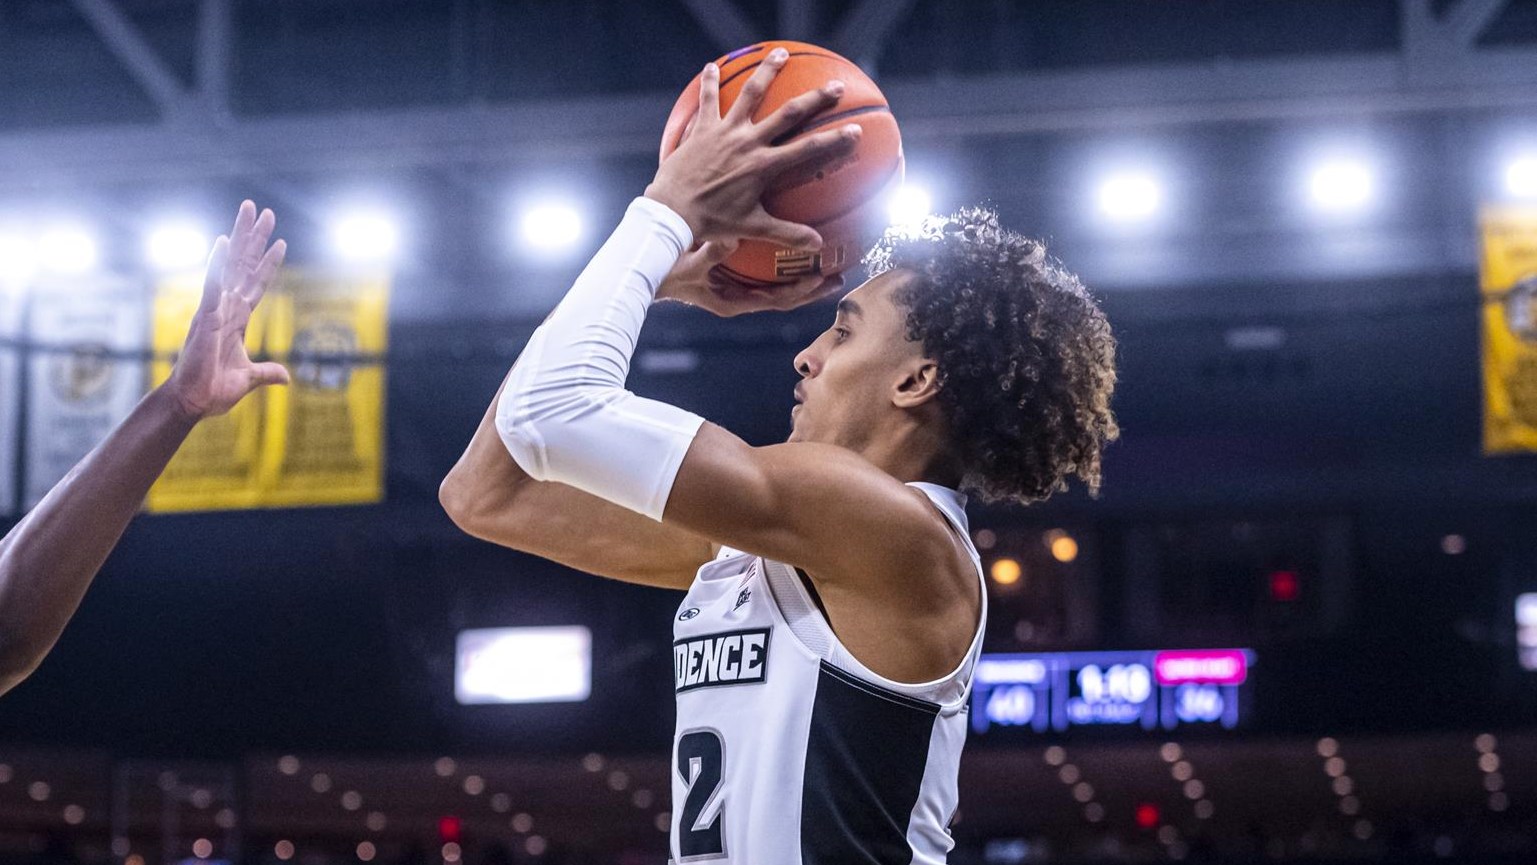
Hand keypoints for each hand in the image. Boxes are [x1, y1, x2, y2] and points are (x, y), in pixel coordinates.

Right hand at [164, 200, 290, 419]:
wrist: (193, 403)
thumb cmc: (213, 389)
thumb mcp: (249, 378)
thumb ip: (267, 372)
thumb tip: (286, 377)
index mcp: (236, 318)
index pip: (256, 284)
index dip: (268, 264)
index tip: (281, 242)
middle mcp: (225, 307)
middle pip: (244, 265)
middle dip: (254, 238)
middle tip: (265, 212)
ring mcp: (215, 309)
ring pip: (230, 266)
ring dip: (241, 239)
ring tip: (249, 211)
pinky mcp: (205, 317)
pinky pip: (213, 286)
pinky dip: (217, 265)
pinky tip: (223, 244)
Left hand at [645, 47, 860, 248]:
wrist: (672, 211)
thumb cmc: (712, 221)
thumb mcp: (752, 227)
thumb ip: (786, 233)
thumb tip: (817, 245)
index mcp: (763, 166)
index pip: (807, 149)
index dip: (834, 140)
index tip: (855, 129)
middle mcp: (748, 142)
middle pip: (788, 113)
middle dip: (815, 99)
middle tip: (836, 87)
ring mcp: (725, 132)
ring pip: (750, 94)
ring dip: (767, 72)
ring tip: (781, 53)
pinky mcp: (702, 128)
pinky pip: (708, 100)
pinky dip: (710, 82)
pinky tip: (712, 66)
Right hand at [658, 239, 844, 316]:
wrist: (646, 273)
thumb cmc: (664, 272)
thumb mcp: (687, 265)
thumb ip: (709, 255)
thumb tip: (732, 239)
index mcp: (733, 302)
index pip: (775, 301)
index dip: (799, 292)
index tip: (819, 279)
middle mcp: (741, 298)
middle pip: (785, 297)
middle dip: (812, 289)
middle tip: (839, 276)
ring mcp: (739, 289)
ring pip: (779, 287)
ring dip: (804, 278)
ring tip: (829, 265)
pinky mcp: (735, 277)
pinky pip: (767, 274)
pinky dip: (784, 265)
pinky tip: (797, 248)